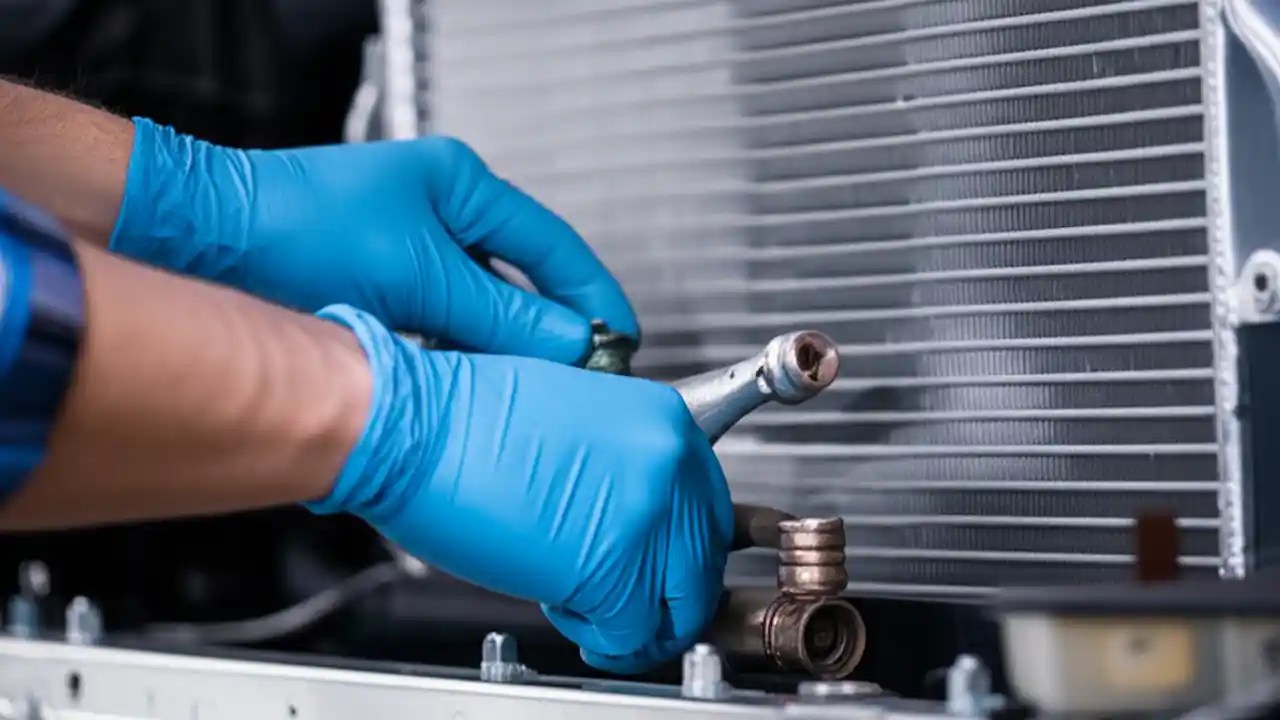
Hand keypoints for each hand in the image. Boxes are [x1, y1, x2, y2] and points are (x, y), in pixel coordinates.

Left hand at [109, 119, 636, 364]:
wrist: (205, 241)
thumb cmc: (296, 231)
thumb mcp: (419, 276)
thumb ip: (501, 312)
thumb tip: (572, 340)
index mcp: (462, 188)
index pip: (553, 246)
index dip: (593, 296)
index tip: (623, 339)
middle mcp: (442, 216)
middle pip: (523, 282)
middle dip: (553, 330)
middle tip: (585, 376)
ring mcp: (413, 254)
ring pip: (484, 311)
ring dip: (506, 348)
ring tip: (535, 390)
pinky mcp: (385, 291)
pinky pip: (446, 327)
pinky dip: (465, 355)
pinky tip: (477, 386)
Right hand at [314, 304, 733, 672]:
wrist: (410, 424)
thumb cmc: (461, 417)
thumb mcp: (568, 416)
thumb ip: (615, 458)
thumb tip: (625, 504)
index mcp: (661, 417)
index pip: (706, 498)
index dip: (677, 540)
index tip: (658, 559)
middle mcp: (668, 461)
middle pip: (704, 554)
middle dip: (669, 587)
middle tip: (635, 600)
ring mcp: (647, 515)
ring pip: (681, 601)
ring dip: (641, 621)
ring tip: (598, 617)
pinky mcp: (613, 567)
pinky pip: (631, 630)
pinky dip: (605, 638)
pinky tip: (570, 617)